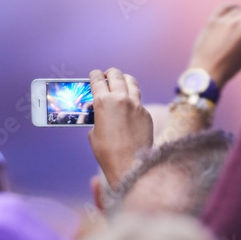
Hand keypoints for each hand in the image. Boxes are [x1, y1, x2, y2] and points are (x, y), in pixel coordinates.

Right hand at [88, 68, 152, 188]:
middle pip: (116, 76)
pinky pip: (138, 100)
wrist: (130, 165)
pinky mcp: (146, 113)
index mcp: (103, 102)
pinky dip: (133, 98)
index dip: (94, 75)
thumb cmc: (108, 153)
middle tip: (108, 75)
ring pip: (131, 82)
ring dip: (124, 79)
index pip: (97, 80)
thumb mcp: (94, 133)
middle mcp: (121, 99)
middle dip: (110, 73)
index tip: (94, 74)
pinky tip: (130, 104)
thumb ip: (97, 118)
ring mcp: (136, 105)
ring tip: (122, 81)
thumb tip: (102, 114)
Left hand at [187, 0, 240, 88]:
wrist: (207, 72)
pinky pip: (225, 8)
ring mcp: (222, 20)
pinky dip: (229, 11)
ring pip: (236, 11)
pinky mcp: (212, 20)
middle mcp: (235, 21)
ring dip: (237, 18)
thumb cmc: (231, 64)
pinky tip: (227, 18)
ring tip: (230, 36)